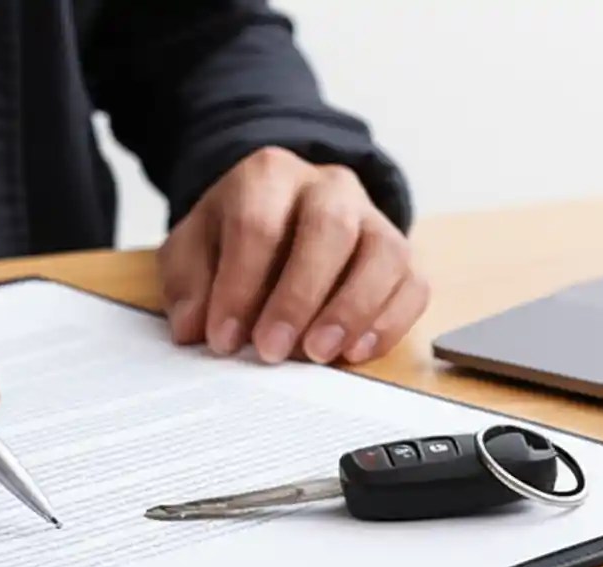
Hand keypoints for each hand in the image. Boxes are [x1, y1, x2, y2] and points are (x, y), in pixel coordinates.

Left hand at [156, 147, 428, 364]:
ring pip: (384, 253)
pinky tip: (357, 351)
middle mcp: (329, 187)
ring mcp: (373, 219)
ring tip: (319, 355)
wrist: (281, 216)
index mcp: (269, 175)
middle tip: (271, 350)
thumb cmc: (235, 237)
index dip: (240, 285)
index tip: (223, 338)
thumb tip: (193, 328)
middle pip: (329, 229)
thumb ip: (189, 283)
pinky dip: (391, 321)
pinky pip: (413, 283)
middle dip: (299, 296)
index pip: (258, 224)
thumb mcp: (194, 249)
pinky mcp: (402, 254)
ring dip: (353, 310)